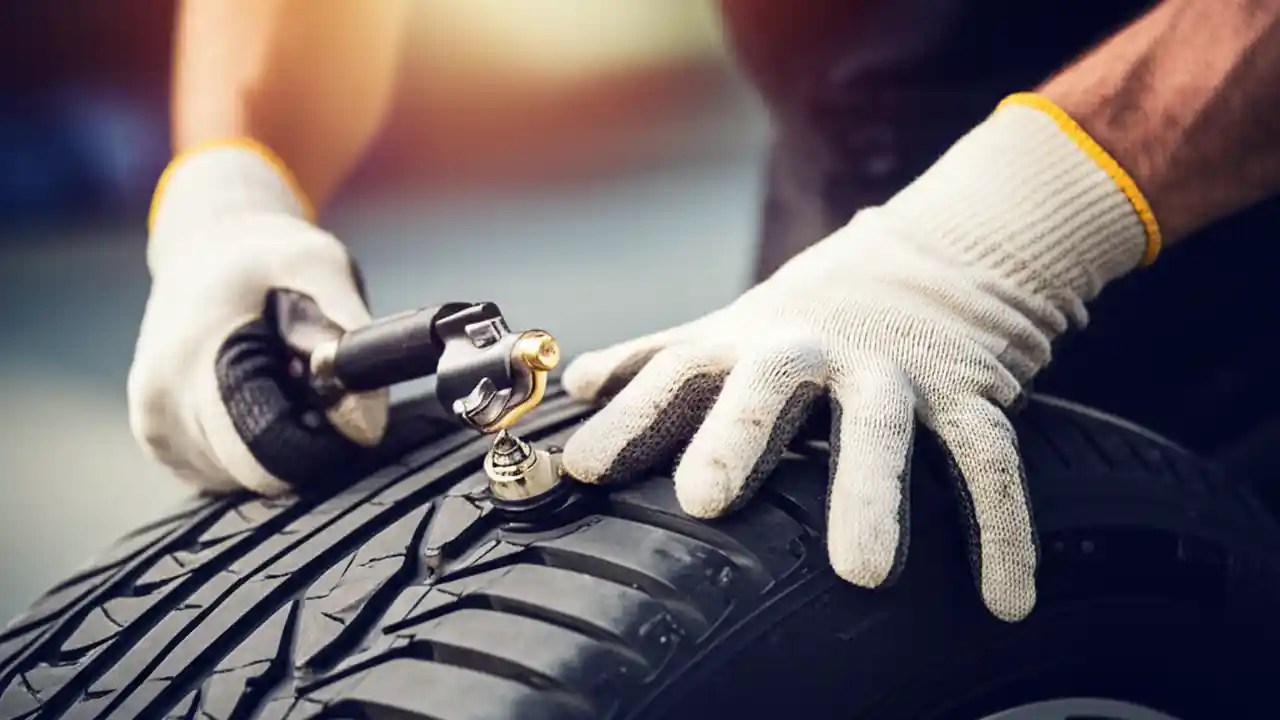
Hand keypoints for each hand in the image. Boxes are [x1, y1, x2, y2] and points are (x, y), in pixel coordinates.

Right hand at [129, 141, 386, 495]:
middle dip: (295, 443)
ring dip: (270, 445)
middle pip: (252, 474)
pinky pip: (218, 472)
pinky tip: (254, 397)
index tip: (331, 402)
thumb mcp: (321, 265)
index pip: (259, 454)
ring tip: (276, 383)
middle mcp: (160, 400)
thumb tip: (368, 418)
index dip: (314, 443)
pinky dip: (246, 447)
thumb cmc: (265, 254)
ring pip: (236, 480)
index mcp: (193, 358)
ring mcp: (151, 423)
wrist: (204, 247)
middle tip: (305, 385)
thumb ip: (351, 332)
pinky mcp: (155, 436)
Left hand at [562, 96, 1157, 620]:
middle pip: (772, 380)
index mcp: (749, 338)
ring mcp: (897, 367)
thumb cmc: (813, 313)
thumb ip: (659, 358)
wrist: (941, 252)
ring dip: (872, 494)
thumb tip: (575, 384)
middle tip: (704, 501)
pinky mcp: (971, 391)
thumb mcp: (732, 327)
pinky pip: (990, 461)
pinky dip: (1003, 529)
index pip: (678, 371)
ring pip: (884, 424)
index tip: (585, 471)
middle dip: (739, 433)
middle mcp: (816, 349)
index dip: (631, 417)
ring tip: (863, 576)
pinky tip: (1005, 603)